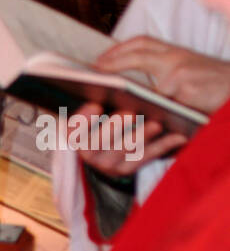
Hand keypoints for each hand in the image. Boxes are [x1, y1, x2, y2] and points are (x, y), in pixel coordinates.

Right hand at [72, 101, 186, 175]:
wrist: (103, 154)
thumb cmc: (98, 123)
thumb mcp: (90, 116)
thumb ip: (93, 102)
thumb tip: (106, 80)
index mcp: (75, 137)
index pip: (74, 129)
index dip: (84, 118)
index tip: (96, 104)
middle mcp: (89, 154)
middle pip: (101, 141)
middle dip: (115, 127)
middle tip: (129, 113)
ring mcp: (108, 165)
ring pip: (126, 149)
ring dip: (142, 136)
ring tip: (156, 123)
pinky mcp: (127, 170)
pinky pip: (146, 158)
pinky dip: (163, 146)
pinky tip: (176, 136)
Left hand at [94, 37, 229, 113]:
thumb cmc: (215, 84)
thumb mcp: (191, 70)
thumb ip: (166, 73)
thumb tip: (133, 85)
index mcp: (177, 52)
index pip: (142, 42)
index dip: (118, 49)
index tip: (100, 60)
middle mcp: (176, 58)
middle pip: (138, 52)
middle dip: (114, 60)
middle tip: (96, 69)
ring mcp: (180, 75)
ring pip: (148, 84)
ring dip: (130, 93)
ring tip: (110, 97)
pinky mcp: (186, 92)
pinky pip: (162, 104)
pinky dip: (150, 112)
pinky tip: (139, 119)